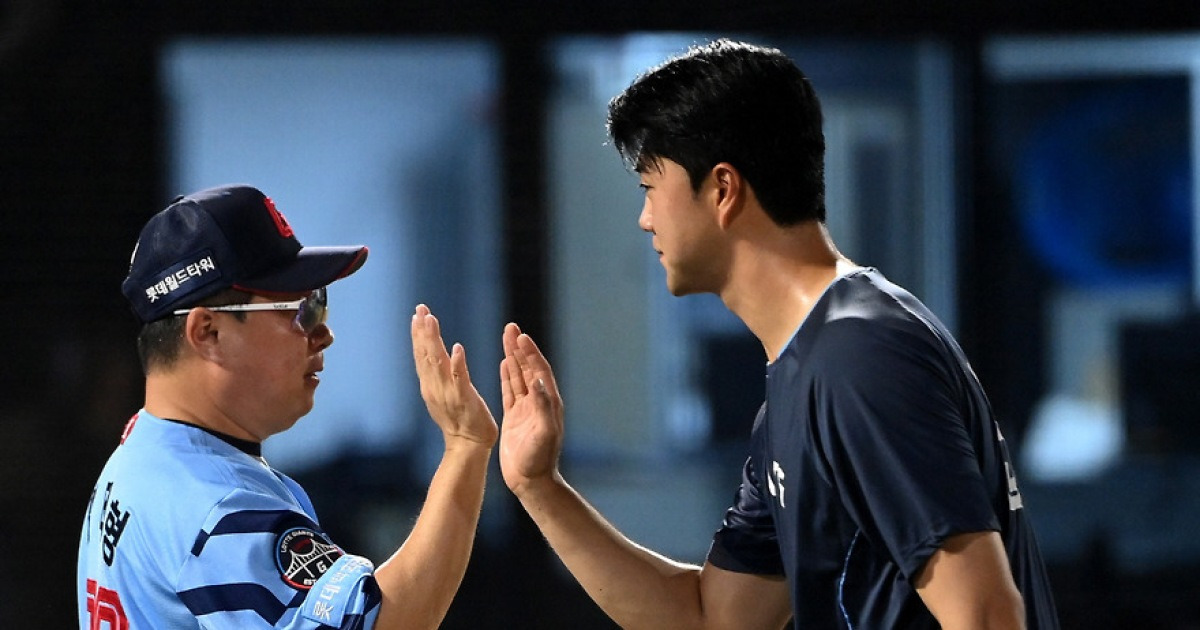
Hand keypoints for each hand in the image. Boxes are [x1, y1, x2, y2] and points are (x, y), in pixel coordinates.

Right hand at [411, 304, 497, 448]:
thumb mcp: (442, 394)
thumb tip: (430, 355)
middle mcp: (435, 387)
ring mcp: (448, 393)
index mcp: (431, 385)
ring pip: (438, 363)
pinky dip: (457, 363)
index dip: (419, 334)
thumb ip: (436, 375)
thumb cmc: (458, 420)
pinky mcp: (464, 400)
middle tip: (421, 309)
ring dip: (433, 341)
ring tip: (430, 320)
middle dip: (422, 331)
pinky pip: (460, 379)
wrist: (468, 446)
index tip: (418, 313)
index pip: (422, 355)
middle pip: (426, 355)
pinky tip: (458, 348)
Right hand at [499, 323, 563, 493]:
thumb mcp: (544, 433)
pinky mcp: (515, 417)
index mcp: (548, 403)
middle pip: (529, 368)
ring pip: (519, 376)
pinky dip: (508, 375)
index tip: (521, 336)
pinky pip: (511, 391)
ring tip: (506, 336)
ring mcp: (526, 409)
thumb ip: (543, 407)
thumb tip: (538, 381)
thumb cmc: (539, 460)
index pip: (539, 371)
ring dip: (513, 356)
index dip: (531, 353)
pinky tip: (504, 363)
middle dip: (520, 347)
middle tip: (511, 327)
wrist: (531, 482)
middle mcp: (539, 402)